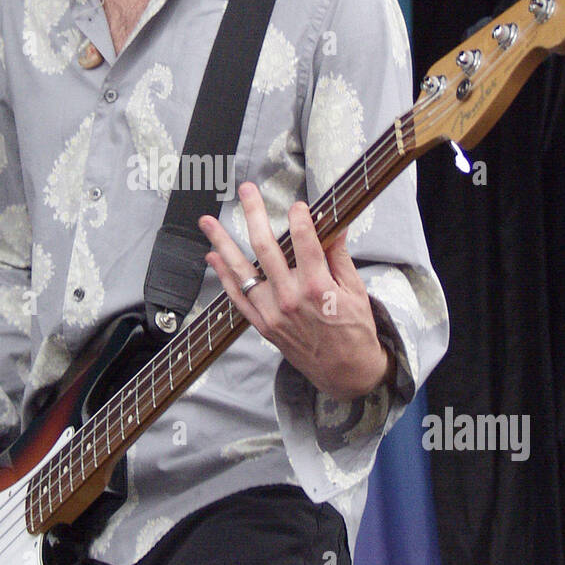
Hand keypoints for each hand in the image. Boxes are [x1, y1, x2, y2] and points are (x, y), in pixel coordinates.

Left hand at [199, 182, 393, 401]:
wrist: (346, 372)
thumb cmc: (355, 330)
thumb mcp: (356, 290)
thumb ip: (340, 257)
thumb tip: (336, 227)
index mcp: (318, 286)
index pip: (304, 240)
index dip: (299, 217)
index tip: (297, 205)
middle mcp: (291, 298)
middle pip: (266, 247)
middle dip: (254, 214)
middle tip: (246, 191)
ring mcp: (273, 313)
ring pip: (242, 271)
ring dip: (223, 243)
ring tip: (208, 222)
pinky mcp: (264, 326)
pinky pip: (237, 299)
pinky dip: (223, 277)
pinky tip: (213, 258)